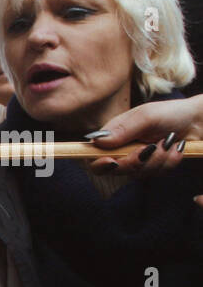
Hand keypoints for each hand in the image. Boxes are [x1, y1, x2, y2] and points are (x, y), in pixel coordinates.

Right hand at [86, 96, 201, 193]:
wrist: (198, 120)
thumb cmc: (172, 113)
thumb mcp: (147, 116)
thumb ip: (124, 129)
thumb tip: (98, 141)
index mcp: (114, 134)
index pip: (93, 155)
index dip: (99, 163)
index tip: (113, 162)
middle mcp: (122, 149)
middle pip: (115, 169)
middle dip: (135, 162)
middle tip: (151, 148)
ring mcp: (137, 159)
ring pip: (138, 173)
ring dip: (158, 160)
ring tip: (169, 142)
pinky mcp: (152, 167)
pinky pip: (156, 174)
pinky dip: (169, 162)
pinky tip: (175, 149)